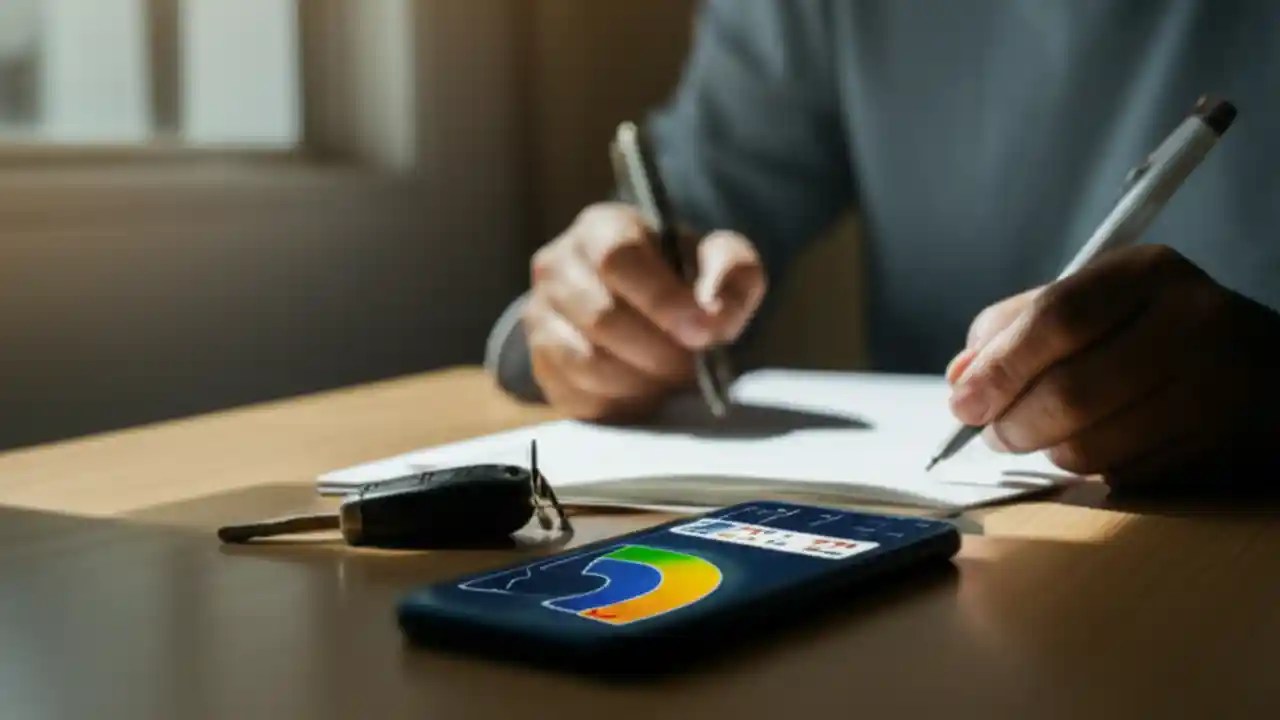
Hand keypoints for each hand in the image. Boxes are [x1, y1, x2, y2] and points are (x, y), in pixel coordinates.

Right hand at [523, 203, 765, 421]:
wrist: (644, 311)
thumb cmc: (683, 280)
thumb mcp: (720, 262)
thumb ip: (733, 273)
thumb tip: (715, 318)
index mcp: (602, 227)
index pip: (618, 257)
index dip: (662, 300)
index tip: (703, 333)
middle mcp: (558, 265)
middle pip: (602, 317)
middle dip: (659, 351)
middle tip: (693, 366)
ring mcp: (540, 316)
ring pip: (587, 362)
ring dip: (641, 381)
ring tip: (670, 377)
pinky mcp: (540, 363)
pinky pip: (577, 394)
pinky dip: (620, 401)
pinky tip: (644, 388)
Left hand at [946, 245, 1279, 487]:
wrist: (1266, 370)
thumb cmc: (1155, 331)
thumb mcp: (1095, 302)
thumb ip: (1018, 327)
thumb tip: (961, 375)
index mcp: (1147, 273)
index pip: (1055, 318)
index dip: (999, 367)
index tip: (962, 402)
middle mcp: (1190, 323)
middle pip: (1069, 391)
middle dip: (1013, 423)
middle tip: (993, 433)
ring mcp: (1213, 389)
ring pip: (1091, 445)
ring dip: (1049, 451)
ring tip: (1044, 436)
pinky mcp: (1219, 447)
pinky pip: (1124, 474)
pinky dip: (1092, 469)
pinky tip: (1100, 445)